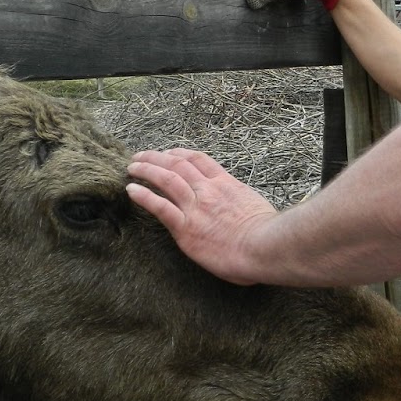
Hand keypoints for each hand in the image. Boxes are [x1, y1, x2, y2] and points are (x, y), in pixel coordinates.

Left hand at [126, 148, 277, 284]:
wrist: (265, 247)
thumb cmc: (268, 235)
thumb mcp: (256, 206)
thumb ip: (241, 202)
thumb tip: (240, 209)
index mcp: (226, 184)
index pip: (199, 159)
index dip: (180, 153)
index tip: (168, 153)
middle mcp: (208, 190)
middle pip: (177, 164)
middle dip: (156, 157)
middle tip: (141, 156)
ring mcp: (196, 208)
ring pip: (165, 179)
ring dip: (146, 170)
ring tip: (132, 168)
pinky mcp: (186, 228)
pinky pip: (159, 206)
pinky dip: (144, 196)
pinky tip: (132, 190)